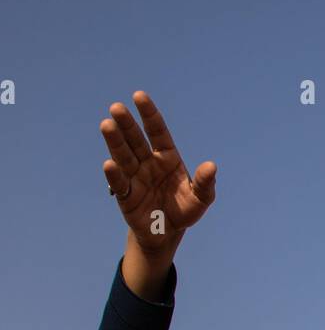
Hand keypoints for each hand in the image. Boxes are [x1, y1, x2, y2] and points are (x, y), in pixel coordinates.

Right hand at [101, 91, 215, 255]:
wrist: (168, 233)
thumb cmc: (184, 210)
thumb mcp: (201, 198)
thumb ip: (205, 182)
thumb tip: (211, 166)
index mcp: (167, 156)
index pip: (156, 131)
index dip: (148, 114)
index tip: (138, 96)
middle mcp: (148, 162)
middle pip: (136, 140)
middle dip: (127, 125)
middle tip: (117, 108)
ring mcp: (135, 177)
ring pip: (123, 156)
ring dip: (115, 142)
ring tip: (107, 125)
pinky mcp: (126, 196)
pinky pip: (120, 183)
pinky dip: (114, 175)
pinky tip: (109, 164)